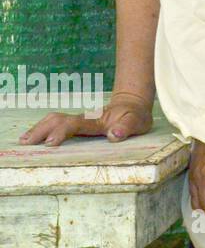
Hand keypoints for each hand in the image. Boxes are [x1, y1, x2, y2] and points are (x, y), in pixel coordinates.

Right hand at [18, 91, 153, 145]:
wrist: (133, 104)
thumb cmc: (135, 116)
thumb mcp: (137, 122)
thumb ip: (127, 127)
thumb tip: (115, 135)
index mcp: (96, 120)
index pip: (75, 124)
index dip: (62, 132)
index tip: (50, 143)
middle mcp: (85, 118)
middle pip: (58, 120)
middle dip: (42, 130)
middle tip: (26, 143)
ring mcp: (80, 120)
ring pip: (55, 119)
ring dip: (39, 128)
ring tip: (24, 140)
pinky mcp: (78, 123)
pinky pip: (57, 123)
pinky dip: (42, 128)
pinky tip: (33, 136)